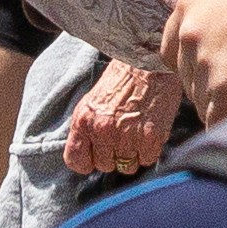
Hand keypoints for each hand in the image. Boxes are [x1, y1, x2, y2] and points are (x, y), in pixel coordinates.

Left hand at [66, 55, 179, 176]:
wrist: (150, 61)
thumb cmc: (123, 79)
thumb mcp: (94, 101)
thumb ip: (89, 128)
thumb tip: (90, 154)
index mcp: (83, 120)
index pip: (76, 160)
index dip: (88, 161)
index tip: (97, 155)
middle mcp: (102, 130)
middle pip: (105, 166)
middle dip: (115, 154)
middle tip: (125, 133)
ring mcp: (126, 136)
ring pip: (127, 166)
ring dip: (134, 153)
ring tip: (138, 130)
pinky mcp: (149, 138)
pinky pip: (148, 159)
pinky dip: (151, 149)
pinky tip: (151, 129)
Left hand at [166, 0, 226, 126]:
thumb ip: (221, 13)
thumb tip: (222, 35)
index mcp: (191, 6)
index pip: (173, 50)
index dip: (196, 64)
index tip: (218, 70)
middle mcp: (191, 36)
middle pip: (192, 81)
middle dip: (219, 87)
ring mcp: (204, 70)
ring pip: (207, 106)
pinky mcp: (222, 102)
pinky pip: (222, 126)